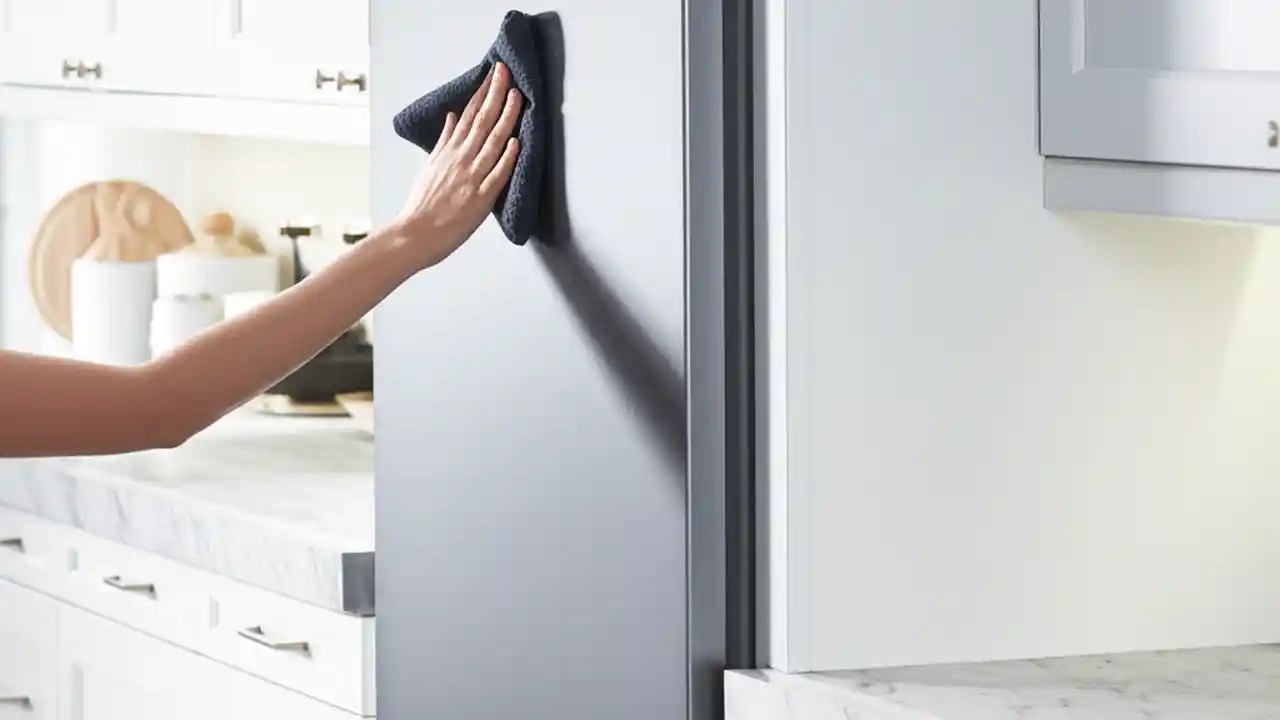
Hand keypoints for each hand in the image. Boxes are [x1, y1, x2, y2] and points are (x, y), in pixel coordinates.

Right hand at [393, 62, 522, 268]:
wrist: (414, 234)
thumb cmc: (422, 205)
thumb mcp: (430, 166)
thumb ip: (444, 141)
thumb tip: (452, 117)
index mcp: (449, 152)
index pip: (469, 114)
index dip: (484, 92)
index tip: (494, 74)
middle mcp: (461, 160)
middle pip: (482, 121)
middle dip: (496, 94)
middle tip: (507, 72)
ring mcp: (471, 179)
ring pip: (492, 143)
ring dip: (506, 119)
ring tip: (517, 98)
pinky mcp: (479, 200)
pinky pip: (496, 176)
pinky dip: (506, 159)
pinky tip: (516, 142)